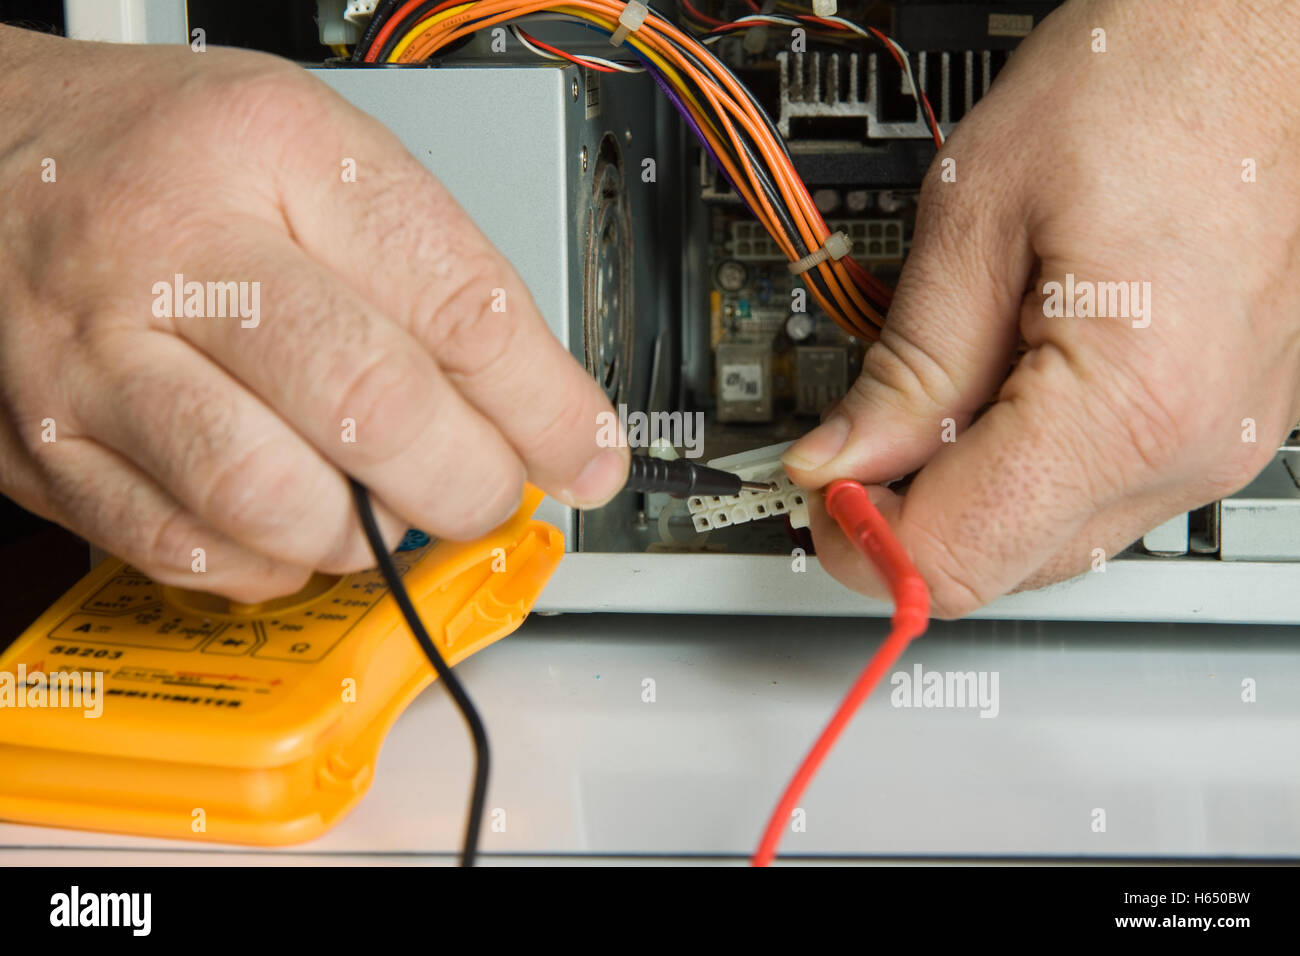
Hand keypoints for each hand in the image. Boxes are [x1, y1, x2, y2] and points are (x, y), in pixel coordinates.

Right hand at [0, 27, 627, 600]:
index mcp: (271, 154)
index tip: (589, 453)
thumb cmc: (166, 154)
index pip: (457, 303)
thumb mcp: (317, 154)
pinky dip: (271, 563)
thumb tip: (544, 414)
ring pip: (275, 502)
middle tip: (489, 489)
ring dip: (370, 535)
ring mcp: (98, 359)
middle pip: (372, 409)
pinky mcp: (49, 448)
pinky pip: (187, 551)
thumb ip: (435, 275)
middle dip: (468, 482)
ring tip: (387, 504)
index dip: (548, 405)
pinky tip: (292, 522)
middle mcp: (175, 253)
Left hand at [783, 0, 1299, 617]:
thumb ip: (904, 368)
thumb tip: (837, 462)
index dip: (860, 536)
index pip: (957, 556)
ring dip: (966, 491)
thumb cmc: (1142, 88)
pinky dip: (1026, 466)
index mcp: (1129, 405)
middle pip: (999, 567)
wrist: (1254, 44)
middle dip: (907, 515)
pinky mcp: (1218, 429)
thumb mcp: (976, 219)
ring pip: (1045, 542)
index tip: (819, 486)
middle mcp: (1191, 450)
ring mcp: (1215, 447)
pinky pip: (1095, 495)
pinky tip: (1003, 388)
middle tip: (859, 434)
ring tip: (942, 386)